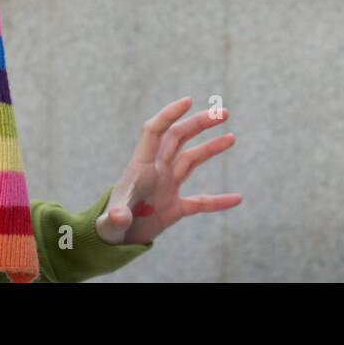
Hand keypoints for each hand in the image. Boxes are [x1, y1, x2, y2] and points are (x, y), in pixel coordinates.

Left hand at [95, 97, 241, 245]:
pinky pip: (201, 202)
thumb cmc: (106, 230)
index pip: (155, 131)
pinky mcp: (174, 207)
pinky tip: (237, 199)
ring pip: (191, 159)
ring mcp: (166, 187)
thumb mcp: (109, 224)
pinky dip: (218, 201)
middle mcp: (156, 172)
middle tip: (223, 113)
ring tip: (231, 137)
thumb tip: (119, 217)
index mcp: (140, 168)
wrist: (112, 243)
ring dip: (211, 148)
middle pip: (178, 137)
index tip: (189, 101)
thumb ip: (115, 219)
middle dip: (199, 123)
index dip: (169, 114)